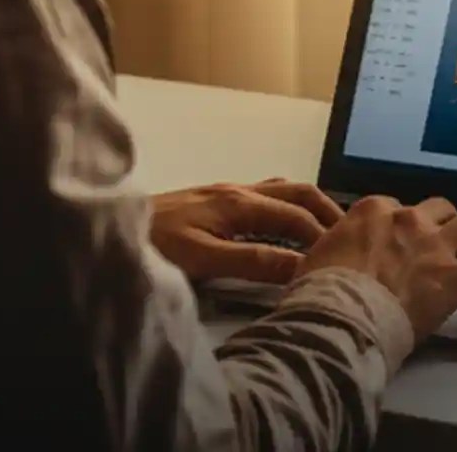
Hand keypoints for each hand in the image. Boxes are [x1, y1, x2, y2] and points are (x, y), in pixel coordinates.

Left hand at [151, 178, 343, 283]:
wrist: (105, 228)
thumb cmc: (153, 246)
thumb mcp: (203, 259)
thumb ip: (253, 262)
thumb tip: (302, 265)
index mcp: (240, 202)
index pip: (298, 215)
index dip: (324, 236)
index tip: (345, 257)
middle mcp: (238, 190)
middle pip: (298, 192)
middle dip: (328, 211)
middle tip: (351, 237)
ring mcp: (225, 193)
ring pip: (282, 191)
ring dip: (308, 207)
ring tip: (327, 231)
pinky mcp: (213, 201)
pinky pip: (265, 196)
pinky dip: (286, 208)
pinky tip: (283, 226)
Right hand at [296, 196, 456, 341]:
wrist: (340, 317)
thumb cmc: (319, 291)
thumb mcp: (318, 255)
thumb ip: (337, 246)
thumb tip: (337, 254)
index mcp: (373, 211)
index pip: (394, 207)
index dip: (398, 225)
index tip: (396, 242)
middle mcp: (409, 219)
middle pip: (437, 208)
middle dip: (440, 223)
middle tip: (438, 244)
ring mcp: (436, 245)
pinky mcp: (456, 275)